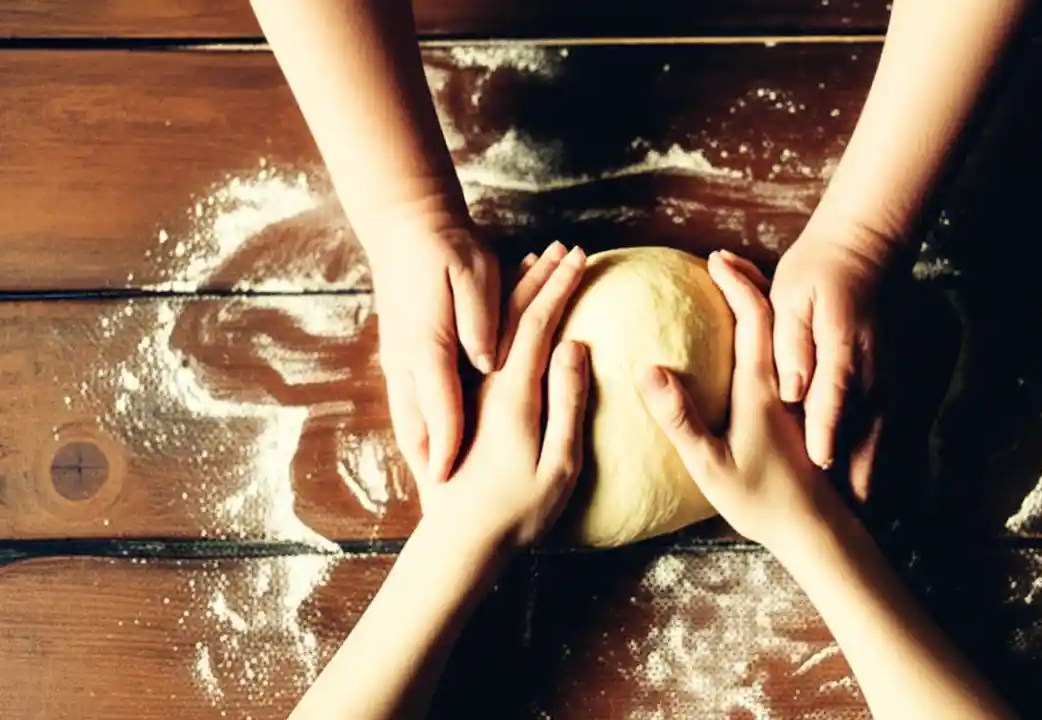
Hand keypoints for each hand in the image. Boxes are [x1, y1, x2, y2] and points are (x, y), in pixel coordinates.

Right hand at [364, 207, 500, 484]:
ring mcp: (397, 361)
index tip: (450, 482)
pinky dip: (417, 434)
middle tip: (444, 504)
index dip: (446, 446)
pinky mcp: (400, 356)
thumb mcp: (468, 274)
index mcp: (426, 345)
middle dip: (431, 466)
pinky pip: (406, 406)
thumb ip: (479, 320)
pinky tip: (430, 454)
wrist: (404, 225)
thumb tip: (491, 360)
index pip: (438, 406)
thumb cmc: (444, 247)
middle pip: (415, 427)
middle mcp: (405, 361)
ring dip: (423, 454)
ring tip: (439, 491)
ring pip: (406, 420)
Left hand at [420, 245, 590, 548]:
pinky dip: (499, 315)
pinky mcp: (467, 404)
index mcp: (514, 395)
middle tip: (567, 248)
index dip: (560, 287)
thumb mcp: (558, 465)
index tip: (582, 259)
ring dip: (518, 290)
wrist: (458, 540)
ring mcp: (474, 392)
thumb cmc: (518, 512)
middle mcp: (488, 384)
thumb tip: (574, 346)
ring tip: (537, 261)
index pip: (538, 325)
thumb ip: (567, 402)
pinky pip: (483, 343)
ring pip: (494, 324)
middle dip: (542, 278)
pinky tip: (506, 305)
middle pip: (515, 315)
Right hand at [636, 251, 843, 551]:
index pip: (754, 317)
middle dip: (748, 280)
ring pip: (784, 333)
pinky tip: (756, 341)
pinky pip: (785, 354)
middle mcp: (784, 383)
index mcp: (762, 387)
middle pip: (774, 314)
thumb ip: (679, 418)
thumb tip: (648, 369)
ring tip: (738, 286)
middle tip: (720, 260)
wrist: (818, 530)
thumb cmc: (761, 501)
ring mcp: (795, 395)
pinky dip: (770, 332)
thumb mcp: (710, 464)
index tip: (712, 259)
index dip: (734, 282)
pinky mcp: (799, 410)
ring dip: (762, 303)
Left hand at [770, 225, 886, 498]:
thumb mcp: (796, 297)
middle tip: (848, 526)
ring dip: (868, 478)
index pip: (831, 412)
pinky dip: (875, 460)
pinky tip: (866, 488)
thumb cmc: (821, 270)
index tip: (824, 487)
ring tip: (859, 522)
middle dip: (856, 482)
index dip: (826, 449)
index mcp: (843, 357)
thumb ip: (793, 344)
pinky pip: (881, 429)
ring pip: (876, 439)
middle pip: (863, 439)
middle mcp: (871, 376)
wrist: (866, 245)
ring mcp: (884, 380)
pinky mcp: (886, 381)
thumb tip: (792, 391)